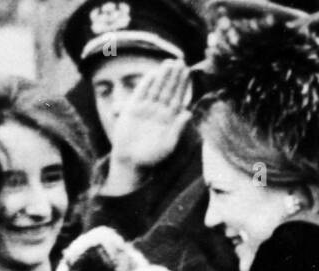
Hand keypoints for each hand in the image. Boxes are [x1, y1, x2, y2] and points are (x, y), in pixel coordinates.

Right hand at [104, 60, 192, 195]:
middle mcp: (159, 111)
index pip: (178, 97)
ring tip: (168, 63)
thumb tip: (188, 113)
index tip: (187, 71)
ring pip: (156, 89)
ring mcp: (146, 109)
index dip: (183, 84)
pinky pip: (141, 93)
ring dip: (162, 76)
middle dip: (174, 76)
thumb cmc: (152, 157)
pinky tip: (153, 74)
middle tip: (180, 61)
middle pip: (168, 89)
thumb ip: (178, 129)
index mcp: (170, 118)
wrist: (130, 161)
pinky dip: (146, 84)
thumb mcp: (168, 145)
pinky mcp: (132, 109)